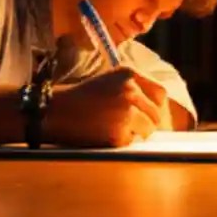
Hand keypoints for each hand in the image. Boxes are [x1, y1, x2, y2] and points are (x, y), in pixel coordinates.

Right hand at [42, 67, 171, 146]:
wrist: (55, 111)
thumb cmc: (82, 97)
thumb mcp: (111, 81)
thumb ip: (135, 89)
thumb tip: (159, 111)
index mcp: (129, 74)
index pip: (160, 93)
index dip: (156, 106)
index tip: (149, 113)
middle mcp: (131, 90)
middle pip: (156, 113)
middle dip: (147, 123)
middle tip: (131, 127)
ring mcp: (126, 111)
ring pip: (149, 129)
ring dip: (137, 133)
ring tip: (116, 129)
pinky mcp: (119, 131)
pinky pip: (131, 141)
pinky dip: (121, 142)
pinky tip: (105, 134)